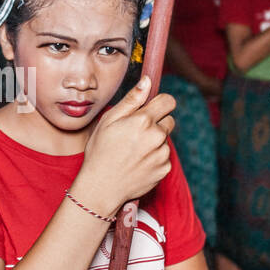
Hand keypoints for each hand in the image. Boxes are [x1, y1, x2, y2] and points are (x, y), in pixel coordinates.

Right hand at [76, 75, 174, 211]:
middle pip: (168, 120)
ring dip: (154, 142)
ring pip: (165, 140)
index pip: (168, 101)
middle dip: (156, 124)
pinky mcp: (165, 169)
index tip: (151, 109)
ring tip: (133, 152)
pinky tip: (138, 163)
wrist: (101, 187)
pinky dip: (155, 158)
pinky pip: (164, 157)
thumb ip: (131, 100)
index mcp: (143, 121)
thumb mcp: (109, 121)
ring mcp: (162, 154)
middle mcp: (157, 136)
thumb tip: (147, 81)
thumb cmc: (100, 152)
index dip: (159, 103)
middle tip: (135, 134)